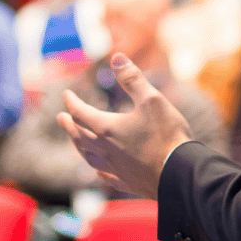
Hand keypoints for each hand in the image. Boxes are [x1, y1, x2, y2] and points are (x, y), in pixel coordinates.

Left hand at [58, 54, 192, 199]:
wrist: (180, 174)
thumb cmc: (166, 135)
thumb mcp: (152, 99)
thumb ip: (132, 79)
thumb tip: (116, 57)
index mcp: (107, 128)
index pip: (81, 113)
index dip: (72, 102)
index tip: (67, 95)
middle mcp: (106, 150)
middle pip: (80, 136)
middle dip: (69, 125)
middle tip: (61, 118)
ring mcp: (115, 168)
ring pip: (88, 157)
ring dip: (78, 146)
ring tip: (75, 141)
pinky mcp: (127, 182)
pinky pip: (106, 176)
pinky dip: (98, 170)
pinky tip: (97, 171)